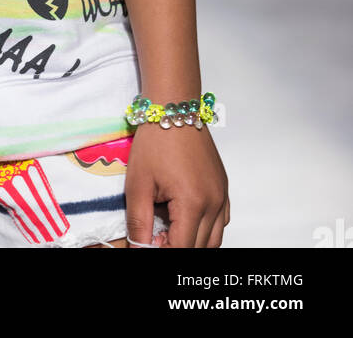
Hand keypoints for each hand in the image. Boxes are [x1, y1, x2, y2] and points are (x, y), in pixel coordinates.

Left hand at [125, 121, 229, 247]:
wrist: (174, 108)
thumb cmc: (156, 140)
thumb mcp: (138, 184)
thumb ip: (139, 222)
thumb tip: (139, 248)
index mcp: (193, 202)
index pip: (182, 249)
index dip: (163, 252)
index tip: (146, 245)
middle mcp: (214, 202)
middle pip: (200, 248)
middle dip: (176, 247)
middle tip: (154, 237)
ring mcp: (222, 196)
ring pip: (214, 240)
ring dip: (192, 242)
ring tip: (168, 229)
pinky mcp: (223, 189)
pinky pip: (220, 222)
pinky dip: (204, 230)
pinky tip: (184, 218)